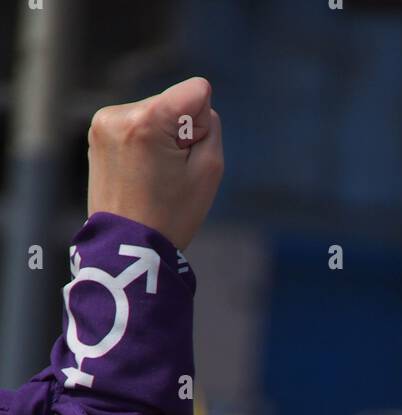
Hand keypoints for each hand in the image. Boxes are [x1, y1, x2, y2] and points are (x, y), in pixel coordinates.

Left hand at [87, 76, 222, 249]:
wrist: (129, 246)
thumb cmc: (172, 214)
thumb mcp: (209, 170)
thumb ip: (211, 126)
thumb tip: (195, 107)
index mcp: (146, 120)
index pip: (197, 90)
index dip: (202, 125)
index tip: (185, 156)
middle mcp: (119, 112)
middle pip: (174, 102)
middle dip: (179, 133)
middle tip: (168, 174)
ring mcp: (103, 121)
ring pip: (155, 113)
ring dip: (161, 139)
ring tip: (153, 176)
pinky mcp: (98, 132)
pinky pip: (137, 124)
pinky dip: (144, 144)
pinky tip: (140, 173)